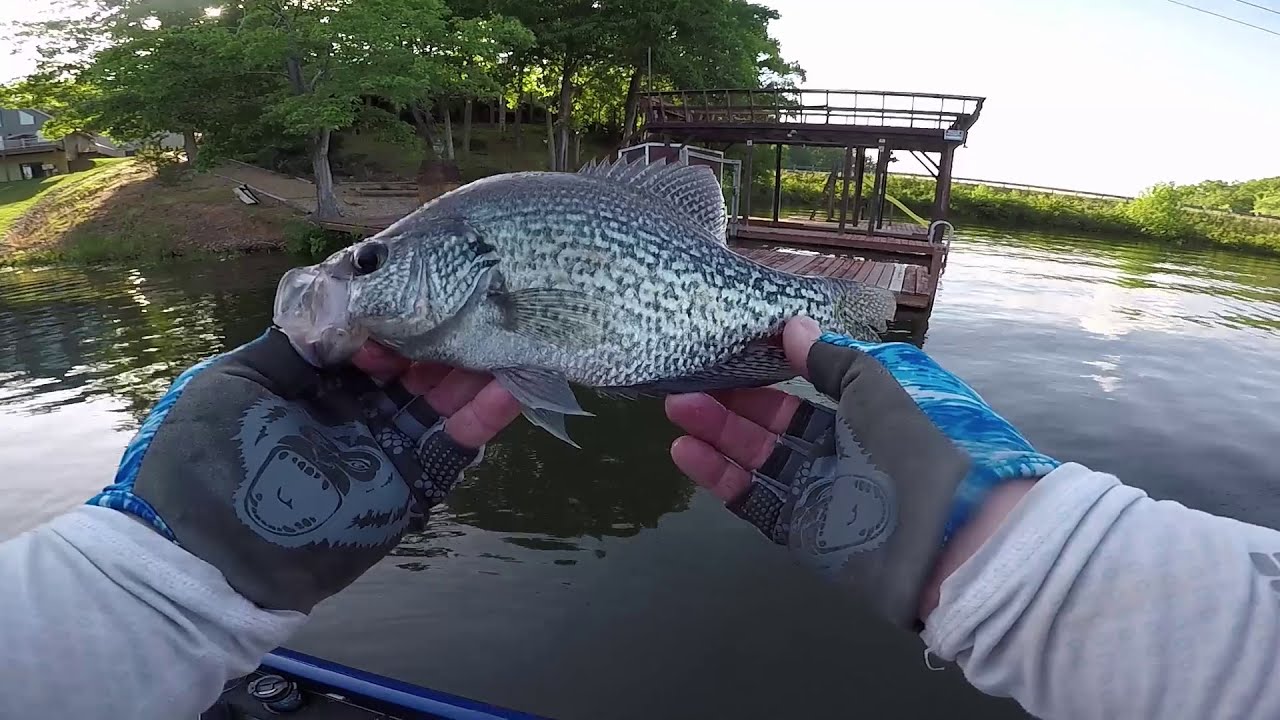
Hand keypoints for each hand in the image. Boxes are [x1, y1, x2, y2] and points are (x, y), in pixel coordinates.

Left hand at [89, 328, 519, 611]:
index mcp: (314, 384)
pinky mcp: (411, 484)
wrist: (208, 556)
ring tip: (513, 319)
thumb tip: (339, 298)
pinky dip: (488, 413)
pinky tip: (515, 378)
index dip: (395, 306)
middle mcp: (357, 411)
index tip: (420, 274)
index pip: (370, 335)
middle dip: (445, 326)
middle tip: (482, 288)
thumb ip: (295, 342)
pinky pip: (456, 443)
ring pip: (444, 396)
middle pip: (415, 362)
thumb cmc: (207, 459)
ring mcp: (388, 447)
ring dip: (476, 360)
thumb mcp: (238, 380)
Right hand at [665, 317, 1058, 627]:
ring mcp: (815, 496)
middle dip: (731, 403)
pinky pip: (753, 501)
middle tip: (687, 379)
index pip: (803, 394)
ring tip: (676, 408)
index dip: (767, 376)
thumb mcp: (879, 391)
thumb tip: (792, 326)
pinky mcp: (799, 532)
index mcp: (861, 421)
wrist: (942, 540)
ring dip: (717, 435)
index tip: (728, 353)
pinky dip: (720, 477)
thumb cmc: (916, 453)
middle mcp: (836, 456)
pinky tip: (687, 451)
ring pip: (755, 461)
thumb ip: (833, 362)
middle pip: (773, 426)